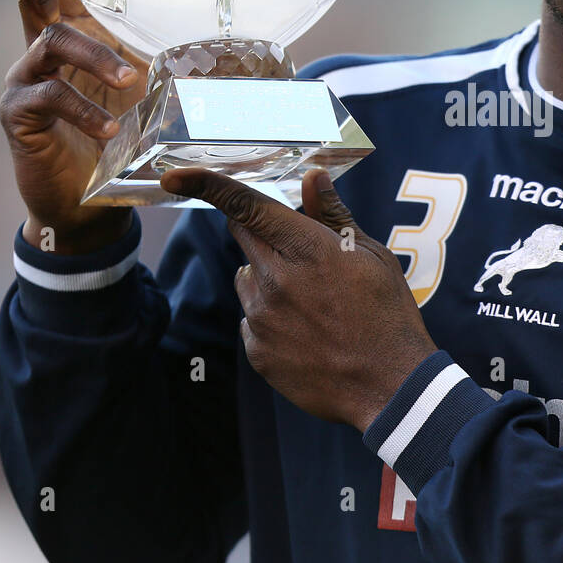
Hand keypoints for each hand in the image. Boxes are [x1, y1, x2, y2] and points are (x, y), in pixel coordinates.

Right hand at [0, 0, 147, 250]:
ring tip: (129, 82)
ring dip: (95, 58)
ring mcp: (23, 81)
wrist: (87, 202)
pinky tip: (111, 128)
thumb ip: (161, 62)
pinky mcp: (20, 115)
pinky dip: (84, 109)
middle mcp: (37, 52)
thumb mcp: (144, 92)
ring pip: (52, 44)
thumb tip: (231, 43)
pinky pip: (49, 96)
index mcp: (67, 39)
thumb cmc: (116, 139)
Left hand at [161, 166, 437, 432]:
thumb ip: (333, 215)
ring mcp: (261, 318)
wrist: (389, 386)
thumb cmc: (388, 314)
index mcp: (308, 250)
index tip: (174, 176)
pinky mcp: (256, 351)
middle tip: (299, 250)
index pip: (246, 206)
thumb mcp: (373, 256)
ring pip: (246, 279)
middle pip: (242, 235)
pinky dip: (270, 318)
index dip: (204, 185)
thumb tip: (312, 178)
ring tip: (313, 304)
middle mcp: (276, 280)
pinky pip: (250, 319)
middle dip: (262, 231)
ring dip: (267, 278)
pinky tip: (307, 333)